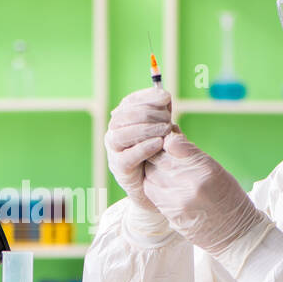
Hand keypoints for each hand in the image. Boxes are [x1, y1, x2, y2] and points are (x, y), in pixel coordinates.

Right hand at [105, 86, 173, 214]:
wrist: (158, 185)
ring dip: (144, 129)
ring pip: (120, 135)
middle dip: (148, 114)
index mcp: (124, 119)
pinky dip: (143, 147)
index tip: (166, 98)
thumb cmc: (160, 152)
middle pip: (124, 116)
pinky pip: (127, 157)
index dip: (147, 97)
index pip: (130, 102)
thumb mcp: (163, 129)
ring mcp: (114, 151)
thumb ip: (163, 113)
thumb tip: (165, 96)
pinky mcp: (120, 168)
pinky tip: (158, 143)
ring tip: (165, 129)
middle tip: (168, 119)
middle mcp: (114, 132)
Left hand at [141, 130, 268, 257]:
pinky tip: (160, 183)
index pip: (173, 144)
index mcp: (206, 169)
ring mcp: (178, 201)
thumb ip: (192, 155)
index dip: (168, 141)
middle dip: (158, 154)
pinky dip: (152, 184)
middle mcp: (191, 184)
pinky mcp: (170, 213)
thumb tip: (170, 136)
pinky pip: (150, 191)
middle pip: (159, 159)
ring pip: (151, 174)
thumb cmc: (229, 198)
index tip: (170, 142)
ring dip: (153, 169)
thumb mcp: (217, 170)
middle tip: (161, 154)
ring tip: (162, 169)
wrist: (236, 234)